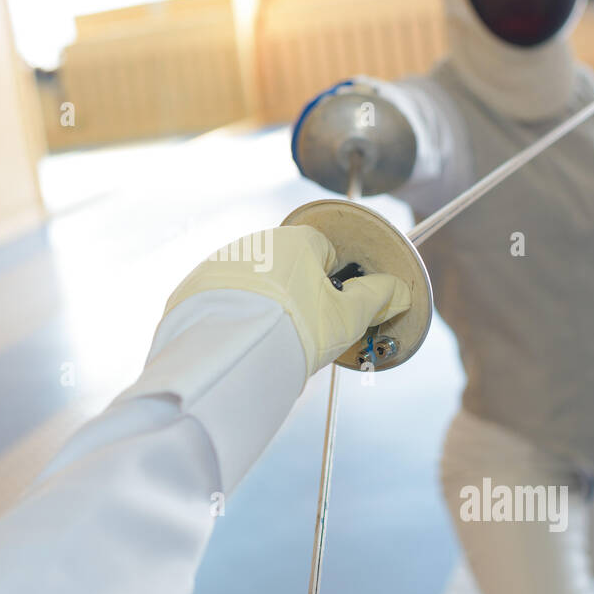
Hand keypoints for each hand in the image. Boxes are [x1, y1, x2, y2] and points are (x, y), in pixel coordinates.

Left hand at [164, 225, 411, 379]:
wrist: (229, 352)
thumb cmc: (297, 329)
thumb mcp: (348, 317)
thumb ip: (378, 298)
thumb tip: (400, 289)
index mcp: (297, 241)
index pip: (327, 253)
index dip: (336, 285)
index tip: (333, 313)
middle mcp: (256, 243)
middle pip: (288, 268)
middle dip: (297, 296)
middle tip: (302, 334)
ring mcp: (221, 264)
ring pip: (253, 284)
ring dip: (263, 305)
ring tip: (269, 343)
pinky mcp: (193, 288)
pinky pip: (221, 299)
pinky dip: (233, 316)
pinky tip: (240, 343)